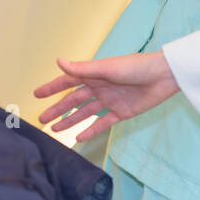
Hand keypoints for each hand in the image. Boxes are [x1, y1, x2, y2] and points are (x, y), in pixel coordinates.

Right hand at [33, 50, 179, 141]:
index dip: (52, 88)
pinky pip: (102, 122)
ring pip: (85, 113)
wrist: (163, 77)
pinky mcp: (121, 112)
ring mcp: (109, 100)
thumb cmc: (135, 67)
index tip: (36, 94)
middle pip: (73, 100)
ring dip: (70, 121)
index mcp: (93, 74)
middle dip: (57, 109)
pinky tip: (79, 137)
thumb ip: (82, 69)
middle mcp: (99, 87)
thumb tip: (58, 61)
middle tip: (41, 119)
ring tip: (55, 130)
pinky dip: (91, 130)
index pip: (67, 82)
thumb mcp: (106, 68)